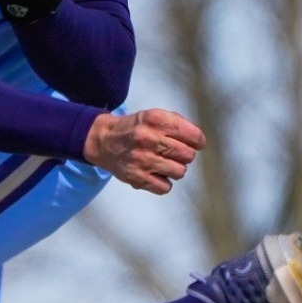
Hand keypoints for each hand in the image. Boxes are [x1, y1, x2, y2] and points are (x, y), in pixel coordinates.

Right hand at [82, 108, 205, 193]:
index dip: (198, 141)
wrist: (104, 141)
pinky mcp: (136, 177)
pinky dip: (163, 182)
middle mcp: (148, 138)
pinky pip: (166, 187)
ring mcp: (142, 159)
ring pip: (180, 172)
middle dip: (185, 155)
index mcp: (155, 119)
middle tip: (175, 153)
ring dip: (175, 168)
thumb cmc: (135, 128)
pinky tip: (155, 173)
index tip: (196, 143)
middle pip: (188, 155)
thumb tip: (197, 140)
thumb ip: (177, 122)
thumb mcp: (153, 115)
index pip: (192, 135)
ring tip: (164, 162)